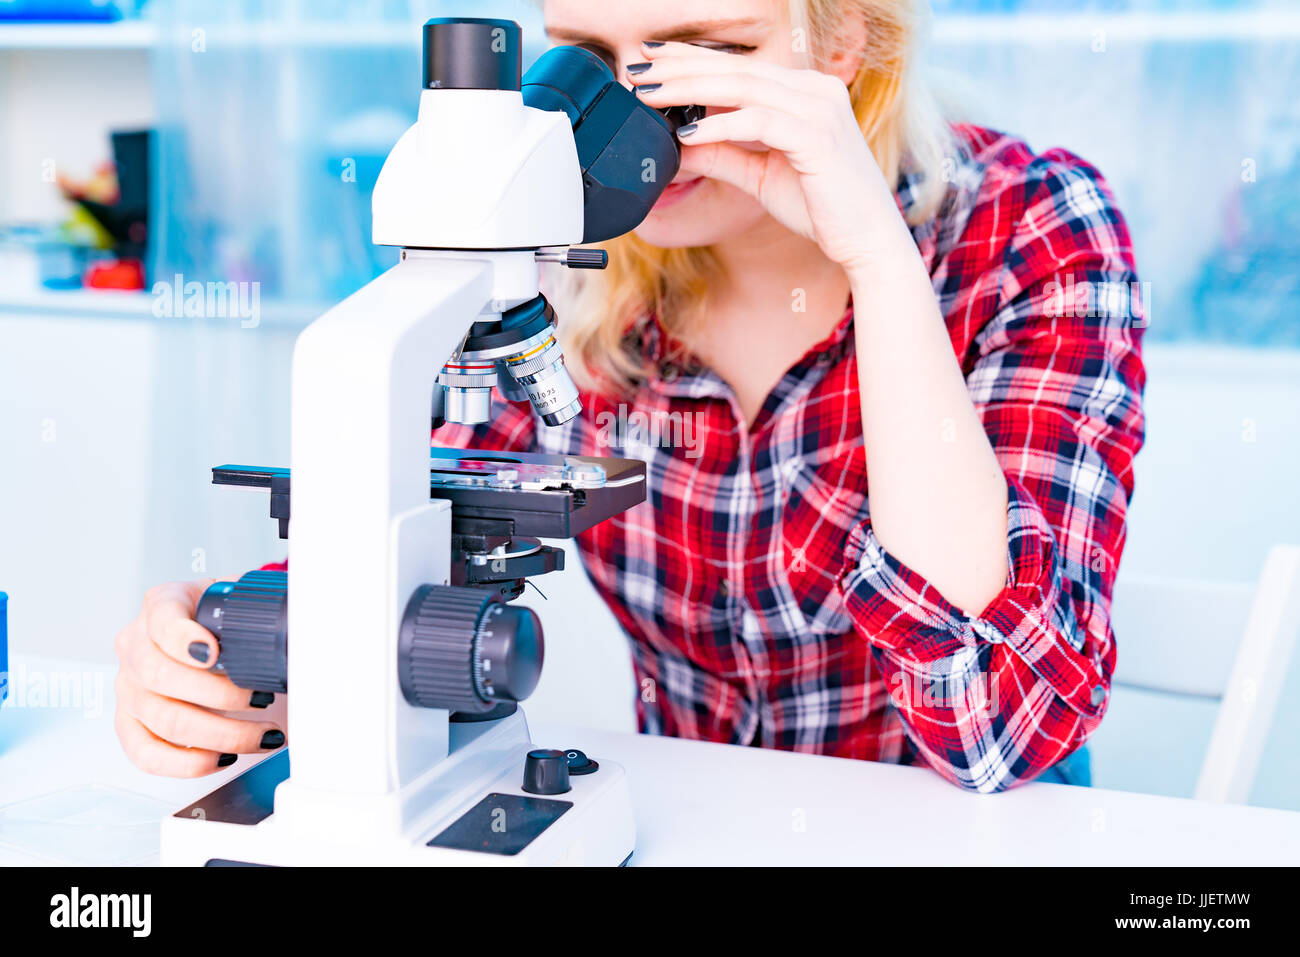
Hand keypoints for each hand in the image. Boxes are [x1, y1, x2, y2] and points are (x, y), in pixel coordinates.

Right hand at [113, 581, 284, 776]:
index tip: (215, 653)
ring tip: (261, 735)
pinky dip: (189, 763)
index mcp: (162, 604)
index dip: (184, 638)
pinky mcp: (129, 723)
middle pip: (162, 676)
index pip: (162, 618)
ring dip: (222, 734)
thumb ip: (258, 604)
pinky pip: (147, 754)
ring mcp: (128, 687)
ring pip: (165, 720)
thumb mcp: (236, 597)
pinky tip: (223, 756)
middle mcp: (136, 646)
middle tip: (261, 699)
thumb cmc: (219, 619)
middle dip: (221, 695)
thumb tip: (301, 622)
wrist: (202, 633)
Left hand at [629, 41, 913, 271]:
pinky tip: (688, 133)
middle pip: (737, 69)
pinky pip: (760, 122)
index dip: (693, 60)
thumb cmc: (823, 209)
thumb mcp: (761, 177)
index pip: (741, 66)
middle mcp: (816, 90)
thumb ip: (724, 156)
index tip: (652, 60)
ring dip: (691, 90)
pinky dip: (720, 126)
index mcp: (806, 92)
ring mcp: (820, 109)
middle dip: (682, 68)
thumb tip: (679, 145)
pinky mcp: (818, 136)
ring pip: (744, 87)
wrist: (867, 240)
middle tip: (639, 71)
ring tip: (652, 95)